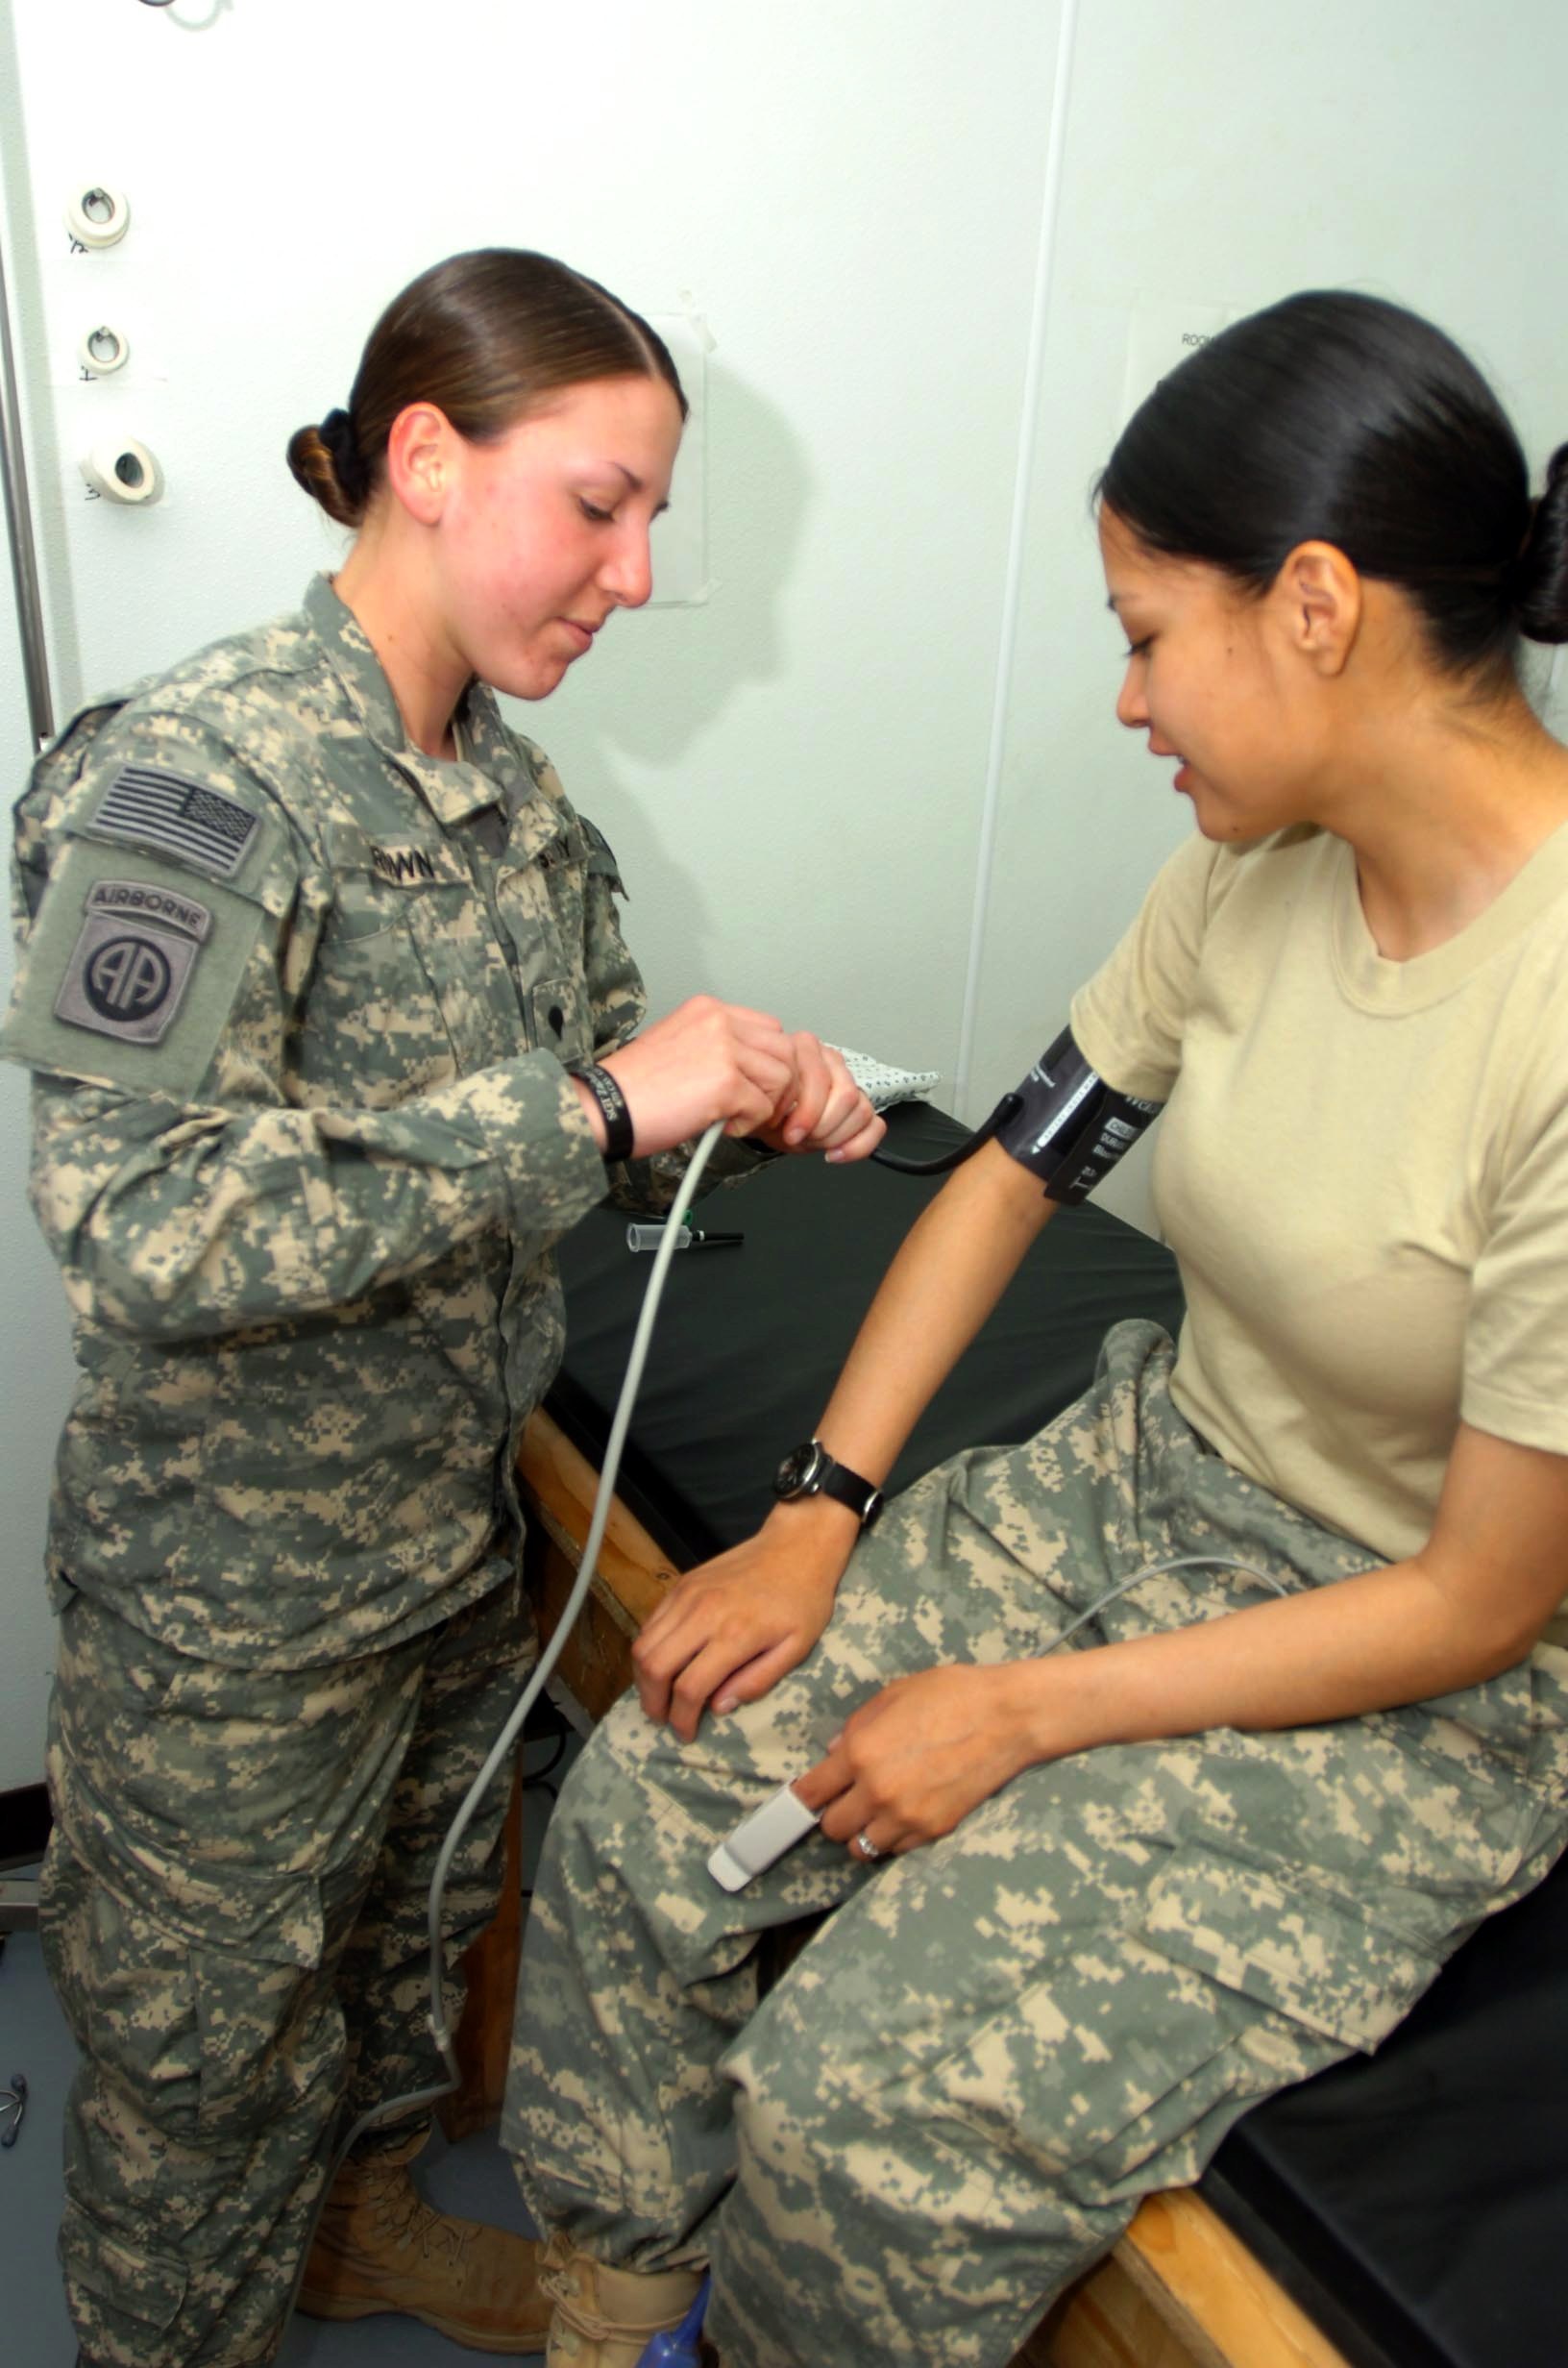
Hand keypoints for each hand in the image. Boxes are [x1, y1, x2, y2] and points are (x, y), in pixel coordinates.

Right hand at [582, 997, 797, 1156]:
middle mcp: (718, 1021)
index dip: (767, 1061)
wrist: (605, 1108)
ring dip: (763, 1105)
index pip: (768, 1028)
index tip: (753, 1084)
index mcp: (707, 1009)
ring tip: (731, 1116)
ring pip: (781, 1078)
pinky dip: (746, 1125)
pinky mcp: (726, 1084)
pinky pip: (763, 1108)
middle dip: (776, 1085)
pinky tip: (720, 1126)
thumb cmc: (633, 1087)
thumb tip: (753, 1067)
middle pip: (784, 1050)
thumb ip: (717, 1047)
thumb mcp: (679, 1045)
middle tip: (753, 1106)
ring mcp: (724, 1050)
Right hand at [632, 1506, 854, 1740]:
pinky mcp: (683, 1584)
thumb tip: (719, 1707)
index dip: (682, 1719)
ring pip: (644, 1643)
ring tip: (658, 1695)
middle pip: (654, 1666)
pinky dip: (649, 1648)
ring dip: (644, 1677)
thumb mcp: (797, 1647)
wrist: (797, 1545)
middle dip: (653, 1702)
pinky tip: (663, 1662)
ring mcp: (688, 1595)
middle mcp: (703, 1613)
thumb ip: (757, 1680)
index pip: (690, 1688)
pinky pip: (651, 1622)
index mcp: (735, 1634)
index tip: (687, 1734)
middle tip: (663, 1719)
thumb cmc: (803, 1599)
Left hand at [754, 1036, 885, 1163]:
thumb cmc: (765, 1107)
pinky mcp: (862, 1106)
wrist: (767, 1118)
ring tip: (813, 1141)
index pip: (823, 1080)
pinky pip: (876, 1126)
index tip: (791, 1133)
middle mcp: (832, 1060)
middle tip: (803, 1137)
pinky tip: (836, 1153)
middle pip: (847, 1095)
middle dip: (823, 1126)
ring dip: (836, 1136)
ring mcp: (850, 1082)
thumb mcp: (760, 1102)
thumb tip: (780, 1108)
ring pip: (862, 1110)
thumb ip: (770, 1098)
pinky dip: (858, 1146)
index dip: (808, 1113)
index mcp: (806, 1049)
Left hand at [794, 1662, 1042, 1856]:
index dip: (802, 1798)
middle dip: (834, 1814)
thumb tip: (834, 1752)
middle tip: (848, 1799)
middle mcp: (877, 1790)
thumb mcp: (893, 1696)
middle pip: (832, 1828)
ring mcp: (906, 1815)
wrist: (1007, 1717)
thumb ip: (857, 1726)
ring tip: (874, 1812)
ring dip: (862, 1832)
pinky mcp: (934, 1829)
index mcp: (860, 1751)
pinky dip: (893, 1838)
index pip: (811, 1793)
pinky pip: (896, 1849)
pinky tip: (903, 1815)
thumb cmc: (951, 1694)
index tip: (804, 1799)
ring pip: (861, 1848)